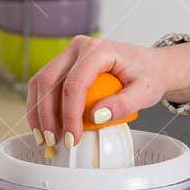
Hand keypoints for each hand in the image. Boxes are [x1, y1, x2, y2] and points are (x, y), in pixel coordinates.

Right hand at [25, 36, 189, 146]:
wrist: (151, 65)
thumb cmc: (149, 75)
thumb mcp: (145, 92)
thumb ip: (123, 104)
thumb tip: (96, 116)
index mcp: (99, 50)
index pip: (75, 83)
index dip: (69, 114)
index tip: (71, 138)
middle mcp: (79, 47)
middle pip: (49, 80)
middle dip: (46, 115)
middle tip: (52, 141)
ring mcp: (69, 55)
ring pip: (40, 82)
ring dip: (38, 112)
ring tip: (45, 138)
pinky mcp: (64, 65)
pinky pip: (44, 85)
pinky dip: (40, 107)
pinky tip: (45, 127)